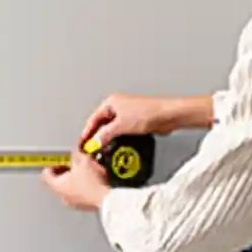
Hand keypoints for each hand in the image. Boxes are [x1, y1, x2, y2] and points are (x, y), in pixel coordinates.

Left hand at [40, 150, 111, 211]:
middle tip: (73, 164)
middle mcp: (62, 197)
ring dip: (74, 180)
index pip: (46, 174)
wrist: (107, 198)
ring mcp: (73, 203)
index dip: (52, 164)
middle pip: (57, 182)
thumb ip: (76, 155)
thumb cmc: (92, 182)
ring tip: (85, 172)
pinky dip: (83, 188)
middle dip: (65, 172)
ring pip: (69, 189)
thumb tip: (76, 153)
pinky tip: (92, 182)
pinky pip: (80, 195)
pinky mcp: (84, 206)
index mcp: (57, 185)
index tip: (59, 160)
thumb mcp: (83, 161)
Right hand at [80, 93, 214, 147]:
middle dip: (95, 137)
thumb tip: (94, 142)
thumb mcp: (121, 126)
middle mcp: (118, 106)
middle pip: (101, 124)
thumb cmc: (149, 113)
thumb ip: (105, 135)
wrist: (168, 115)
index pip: (93, 119)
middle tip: (91, 149)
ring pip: (111, 129)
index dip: (86, 133)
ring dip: (106, 139)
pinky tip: (116, 147)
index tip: (83, 144)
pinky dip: (116, 139)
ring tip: (102, 149)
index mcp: (111, 102)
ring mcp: (126, 114)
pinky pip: (120, 131)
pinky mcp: (135, 122)